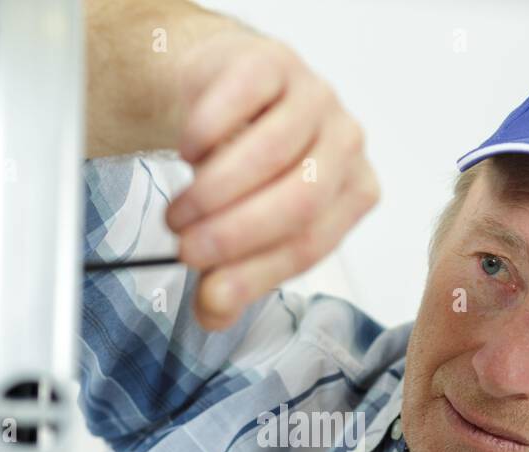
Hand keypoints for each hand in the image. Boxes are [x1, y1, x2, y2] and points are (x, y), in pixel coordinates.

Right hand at [166, 31, 379, 329]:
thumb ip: (230, 278)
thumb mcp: (238, 232)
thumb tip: (213, 312)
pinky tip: (186, 153)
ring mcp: (315, 96)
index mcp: (352, 193)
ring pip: (272, 152)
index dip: (258, 272)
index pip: (312, 244)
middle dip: (237, 234)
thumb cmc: (240, 164)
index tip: (211, 293)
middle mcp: (346, 144)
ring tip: (176, 214)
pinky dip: (207, 131)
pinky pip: (243, 99)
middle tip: (186, 251)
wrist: (217, 91)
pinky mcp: (275, 61)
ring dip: (214, 191)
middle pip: (301, 200)